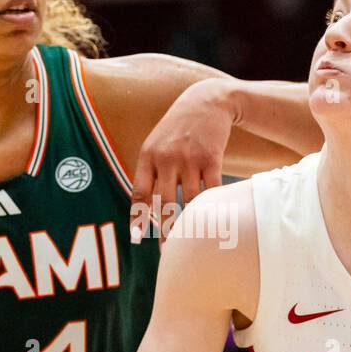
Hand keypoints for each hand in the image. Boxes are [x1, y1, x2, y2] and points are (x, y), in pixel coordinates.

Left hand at [129, 78, 234, 245]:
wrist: (207, 101)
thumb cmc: (179, 128)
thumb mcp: (157, 143)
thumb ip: (151, 171)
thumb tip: (146, 209)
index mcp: (148, 156)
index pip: (139, 194)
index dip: (137, 219)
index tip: (137, 239)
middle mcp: (166, 158)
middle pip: (164, 203)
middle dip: (165, 230)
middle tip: (167, 250)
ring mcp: (189, 158)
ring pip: (189, 201)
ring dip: (191, 222)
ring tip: (192, 239)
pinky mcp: (211, 158)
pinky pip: (211, 191)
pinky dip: (212, 206)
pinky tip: (213, 219)